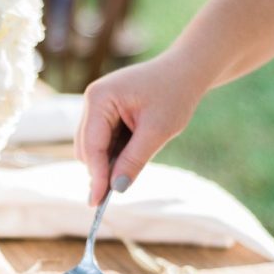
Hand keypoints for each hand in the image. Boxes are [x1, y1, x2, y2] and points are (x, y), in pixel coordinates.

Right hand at [75, 53, 202, 205]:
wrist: (187, 71)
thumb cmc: (175, 94)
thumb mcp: (158, 131)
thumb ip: (134, 160)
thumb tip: (117, 188)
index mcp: (100, 98)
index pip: (91, 146)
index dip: (96, 176)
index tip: (97, 203)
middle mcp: (92, 100)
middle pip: (87, 148)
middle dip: (102, 169)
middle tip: (121, 189)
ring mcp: (97, 105)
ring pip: (94, 146)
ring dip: (111, 160)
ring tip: (141, 155)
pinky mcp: (106, 112)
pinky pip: (104, 140)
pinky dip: (116, 152)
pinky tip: (138, 147)